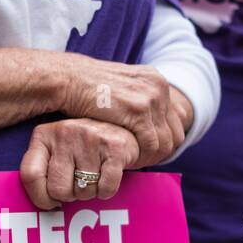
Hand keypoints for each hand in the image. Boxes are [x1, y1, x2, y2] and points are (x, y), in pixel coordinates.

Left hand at [19, 118, 139, 210]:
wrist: (123, 128)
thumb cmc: (82, 147)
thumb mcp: (55, 150)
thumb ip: (42, 171)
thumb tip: (44, 205)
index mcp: (43, 136)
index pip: (30, 175)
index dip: (40, 197)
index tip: (50, 202)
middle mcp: (64, 133)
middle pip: (58, 190)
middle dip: (69, 195)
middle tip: (77, 184)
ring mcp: (90, 138)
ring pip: (83, 192)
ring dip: (89, 192)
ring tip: (94, 175)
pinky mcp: (114, 148)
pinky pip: (105, 189)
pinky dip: (106, 191)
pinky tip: (106, 176)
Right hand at [57, 56, 190, 167]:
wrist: (68, 79)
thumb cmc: (85, 88)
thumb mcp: (119, 88)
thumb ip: (135, 100)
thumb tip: (144, 121)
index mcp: (155, 79)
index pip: (175, 120)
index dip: (163, 140)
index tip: (146, 153)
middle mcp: (158, 86)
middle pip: (174, 132)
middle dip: (161, 152)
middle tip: (142, 162)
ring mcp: (150, 97)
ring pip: (165, 142)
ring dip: (151, 157)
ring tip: (134, 163)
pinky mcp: (138, 111)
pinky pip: (151, 145)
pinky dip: (142, 157)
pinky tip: (129, 161)